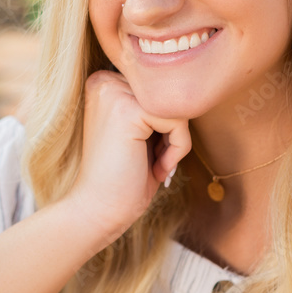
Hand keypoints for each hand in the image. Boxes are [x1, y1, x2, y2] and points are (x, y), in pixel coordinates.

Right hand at [70, 70, 191, 241]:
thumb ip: (156, 105)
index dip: (165, 124)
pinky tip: (157, 169)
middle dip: (171, 132)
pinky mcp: (127, 111)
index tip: (149, 151)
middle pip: (170, 95)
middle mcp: (104, 81)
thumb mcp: (142, 131)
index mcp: (104, 83)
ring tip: (154, 165)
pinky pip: (178, 121)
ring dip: (175, 142)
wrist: (99, 211)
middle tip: (151, 161)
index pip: (161, 90)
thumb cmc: (124, 176)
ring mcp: (113, 93)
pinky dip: (177, 150)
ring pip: (177, 106)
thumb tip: (192, 88)